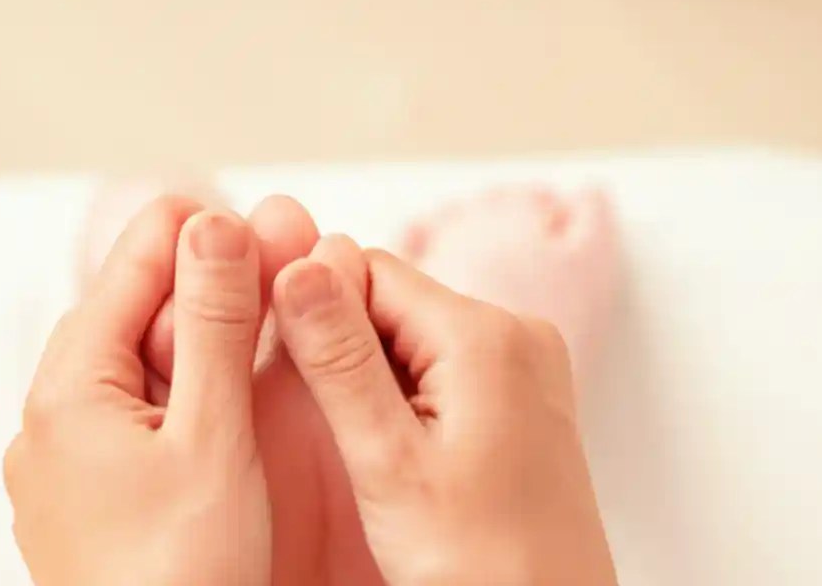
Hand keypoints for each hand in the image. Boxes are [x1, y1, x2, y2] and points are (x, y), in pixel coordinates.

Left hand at [4, 197, 270, 585]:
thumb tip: (215, 228)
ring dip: (195, 333)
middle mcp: (49, 422)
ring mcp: (65, 464)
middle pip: (127, 316)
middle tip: (268, 252)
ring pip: (133, 367)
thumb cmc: (183, 575)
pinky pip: (133, 416)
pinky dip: (182, 388)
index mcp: (66, 393)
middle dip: (200, 280)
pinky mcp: (90, 498)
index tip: (239, 205)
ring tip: (257, 309)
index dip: (187, 231)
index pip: (127, 273)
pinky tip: (222, 387)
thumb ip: (213, 326)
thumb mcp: (211, 435)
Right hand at [272, 248, 616, 585]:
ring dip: (376, 382)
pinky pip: (445, 368)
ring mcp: (527, 366)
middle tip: (341, 433)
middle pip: (392, 300)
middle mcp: (518, 333)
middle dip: (347, 351)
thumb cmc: (483, 567)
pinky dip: (410, 401)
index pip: (368, 268)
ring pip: (413, 336)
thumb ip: (339, 360)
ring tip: (379, 457)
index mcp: (486, 335)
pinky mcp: (525, 398)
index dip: (317, 311)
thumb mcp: (389, 463)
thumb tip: (298, 266)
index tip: (295, 374)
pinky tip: (408, 460)